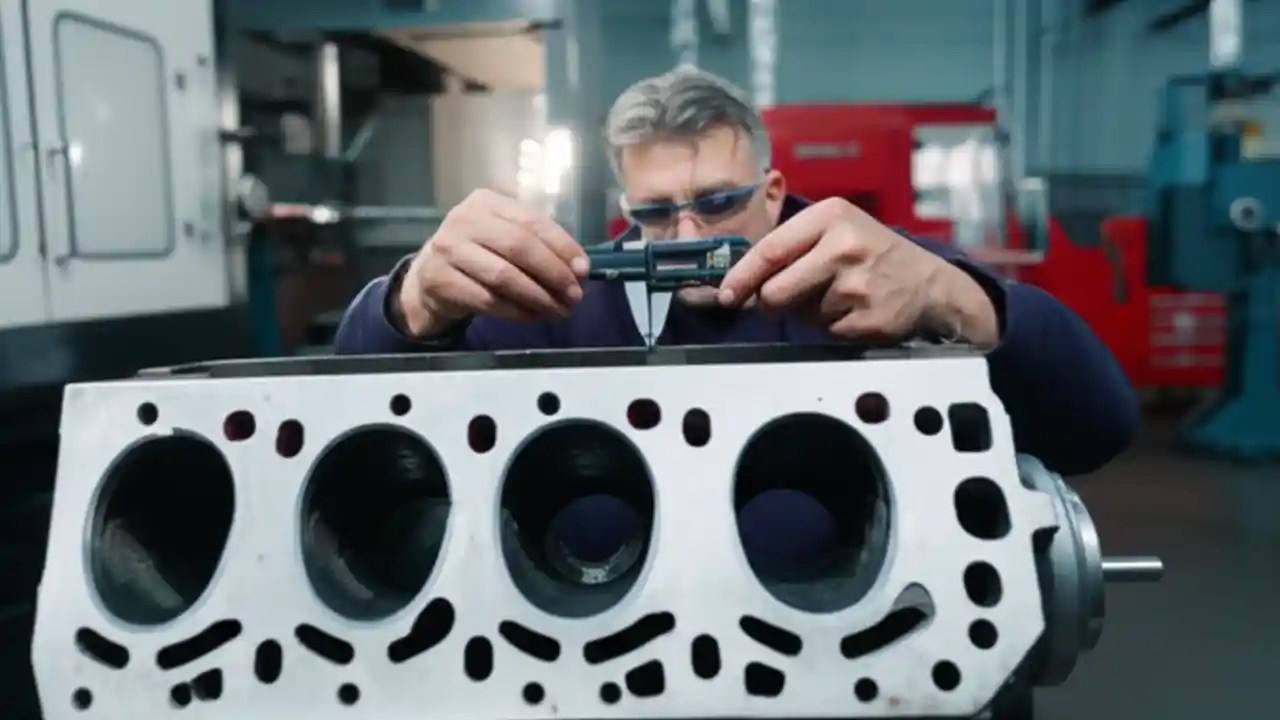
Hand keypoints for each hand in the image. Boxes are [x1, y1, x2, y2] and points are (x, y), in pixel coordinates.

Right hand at [397, 189, 588, 336]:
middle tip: (574, 296)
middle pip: (519, 247)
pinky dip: (516, 311)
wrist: (429, 277)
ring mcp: (449, 250)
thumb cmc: (478, 254)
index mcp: (487, 202)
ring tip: (559, 310)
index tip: (584, 270)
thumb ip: (540, 247)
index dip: (562, 247)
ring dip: (538, 297)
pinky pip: (488, 299)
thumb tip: (579, 270)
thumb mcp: (505, 239)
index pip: (532, 222)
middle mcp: (465, 220)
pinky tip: (534, 316)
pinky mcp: (441, 280)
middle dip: (553, 274)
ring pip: (504, 276)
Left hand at [716, 198, 998, 345]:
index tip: (725, 295)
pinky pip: (826, 333)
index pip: (770, 249)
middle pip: (776, 291)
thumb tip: (736, 287)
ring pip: (802, 315)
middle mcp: (845, 245)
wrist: (929, 283)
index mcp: (831, 215)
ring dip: (812, 314)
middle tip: (789, 301)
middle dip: (772, 303)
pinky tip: (856, 312)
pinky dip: (834, 329)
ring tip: (841, 297)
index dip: (741, 277)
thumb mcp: (834, 232)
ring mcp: (859, 284)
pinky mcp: (869, 318)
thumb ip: (789, 251)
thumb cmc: (870, 255)